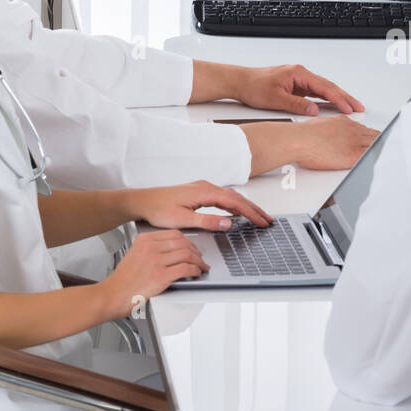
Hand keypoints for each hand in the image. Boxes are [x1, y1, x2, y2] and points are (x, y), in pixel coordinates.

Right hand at [99, 230, 210, 316]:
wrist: (112, 295)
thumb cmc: (123, 280)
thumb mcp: (135, 255)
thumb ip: (152, 249)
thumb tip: (173, 251)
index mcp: (144, 240)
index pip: (175, 234)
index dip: (189, 242)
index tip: (193, 248)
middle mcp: (150, 248)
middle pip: (183, 243)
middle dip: (196, 251)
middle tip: (200, 259)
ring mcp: (156, 261)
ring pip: (187, 254)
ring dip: (199, 262)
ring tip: (201, 267)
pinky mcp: (161, 276)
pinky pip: (186, 269)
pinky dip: (195, 271)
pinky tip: (195, 274)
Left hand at [129, 181, 272, 231]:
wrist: (142, 201)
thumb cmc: (158, 210)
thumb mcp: (182, 220)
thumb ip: (207, 221)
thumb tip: (228, 223)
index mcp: (204, 192)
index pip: (235, 202)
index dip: (251, 212)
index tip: (262, 221)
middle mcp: (205, 187)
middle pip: (237, 197)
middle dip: (254, 209)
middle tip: (267, 220)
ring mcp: (203, 188)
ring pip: (231, 196)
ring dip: (246, 206)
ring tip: (257, 216)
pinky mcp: (199, 192)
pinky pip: (223, 197)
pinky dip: (234, 204)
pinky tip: (237, 212)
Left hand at [234, 64, 364, 115]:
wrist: (240, 81)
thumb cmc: (254, 86)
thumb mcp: (275, 99)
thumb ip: (296, 105)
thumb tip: (314, 110)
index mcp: (298, 73)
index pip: (324, 87)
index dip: (339, 99)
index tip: (349, 107)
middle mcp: (301, 74)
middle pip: (328, 86)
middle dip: (344, 97)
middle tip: (358, 107)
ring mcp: (299, 80)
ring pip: (323, 89)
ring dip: (337, 98)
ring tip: (350, 107)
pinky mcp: (296, 86)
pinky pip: (315, 92)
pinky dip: (326, 99)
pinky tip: (333, 106)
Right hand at [292, 114, 380, 169]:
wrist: (300, 140)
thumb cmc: (304, 134)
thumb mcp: (320, 124)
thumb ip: (330, 128)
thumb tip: (328, 133)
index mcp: (343, 123)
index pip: (362, 129)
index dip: (368, 135)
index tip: (370, 139)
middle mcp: (352, 131)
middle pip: (373, 135)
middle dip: (377, 141)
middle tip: (383, 146)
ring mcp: (354, 143)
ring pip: (374, 144)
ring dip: (379, 149)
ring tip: (385, 154)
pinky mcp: (353, 156)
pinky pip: (370, 157)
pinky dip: (375, 159)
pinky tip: (379, 163)